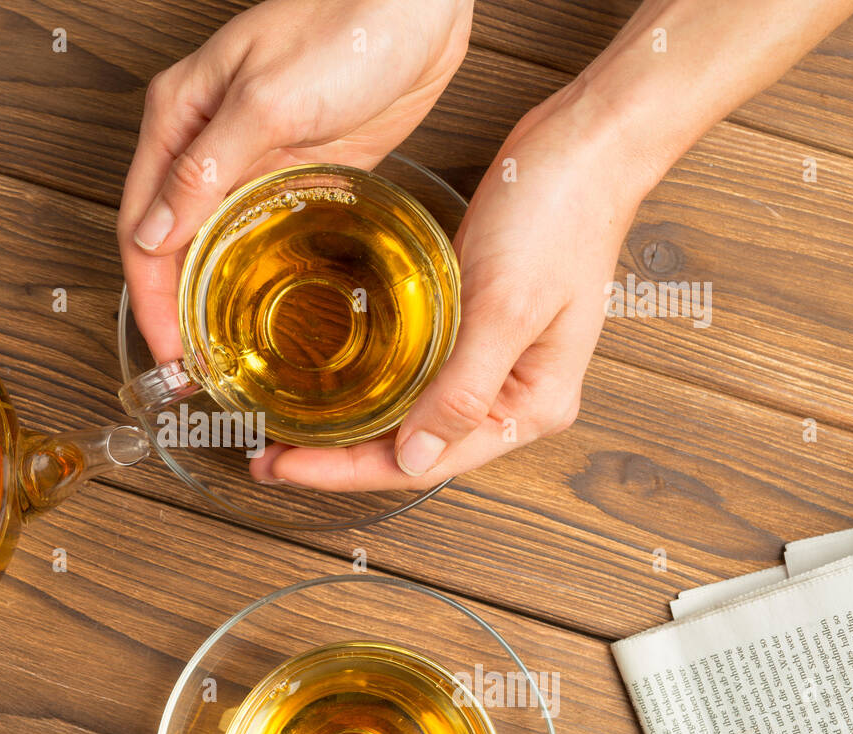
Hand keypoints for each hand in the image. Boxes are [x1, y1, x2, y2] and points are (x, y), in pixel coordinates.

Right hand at [117, 0, 473, 361]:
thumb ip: (204, 170)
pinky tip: (267, 309)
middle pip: (173, 245)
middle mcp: (206, 145)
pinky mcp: (300, 171)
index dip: (150, 298)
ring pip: (216, 246)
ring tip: (228, 356)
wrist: (419, 3)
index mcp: (178, 120)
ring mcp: (253, 161)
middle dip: (177, 311)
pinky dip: (258, 274)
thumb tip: (151, 235)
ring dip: (215, 300)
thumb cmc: (343, 23)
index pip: (142, 226)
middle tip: (199, 372)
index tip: (169, 354)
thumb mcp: (266, 101)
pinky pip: (265, 235)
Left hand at [251, 86, 650, 488]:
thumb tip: (415, 458)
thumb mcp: (506, 305)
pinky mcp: (474, 329)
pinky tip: (330, 386)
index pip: (422, 463)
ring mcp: (493, 365)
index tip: (284, 465)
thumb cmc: (560, 213)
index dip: (346, 471)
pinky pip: (413, 378)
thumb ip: (463, 389)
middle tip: (265, 456)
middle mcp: (513, 398)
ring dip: (347, 428)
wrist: (586, 142)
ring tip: (284, 432)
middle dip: (335, 458)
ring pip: (406, 418)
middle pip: (409, 449)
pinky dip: (370, 388)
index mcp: (531, 407)